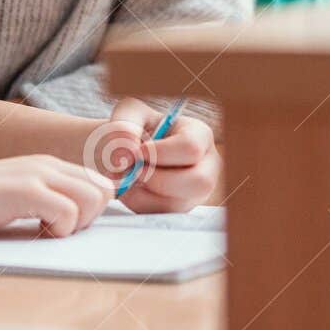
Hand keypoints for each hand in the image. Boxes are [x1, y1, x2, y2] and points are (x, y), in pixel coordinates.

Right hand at [0, 155, 113, 237]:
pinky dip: (60, 229)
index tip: (68, 225)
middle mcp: (47, 165)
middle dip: (91, 216)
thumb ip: (43, 196)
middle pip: (103, 189)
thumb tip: (72, 219)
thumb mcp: (15, 193)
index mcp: (46, 164)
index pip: (96, 182)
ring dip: (78, 223)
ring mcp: (38, 175)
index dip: (91, 209)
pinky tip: (36, 230)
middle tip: (60, 229)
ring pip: (94, 198)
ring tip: (48, 230)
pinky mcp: (27, 191)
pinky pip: (69, 212)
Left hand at [92, 98, 219, 212]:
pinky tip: (130, 187)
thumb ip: (124, 126)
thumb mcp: (127, 115)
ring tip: (127, 176)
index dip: (160, 153)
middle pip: (198, 181)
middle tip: (134, 170)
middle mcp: (206, 165)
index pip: (190, 148)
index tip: (137, 151)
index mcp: (199, 135)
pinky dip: (138, 203)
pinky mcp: (180, 208)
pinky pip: (161, 214)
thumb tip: (128, 151)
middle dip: (158, 179)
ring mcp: (195, 190)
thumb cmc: (132, 130)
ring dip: (144, 193)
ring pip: (178, 203)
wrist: (123, 151)